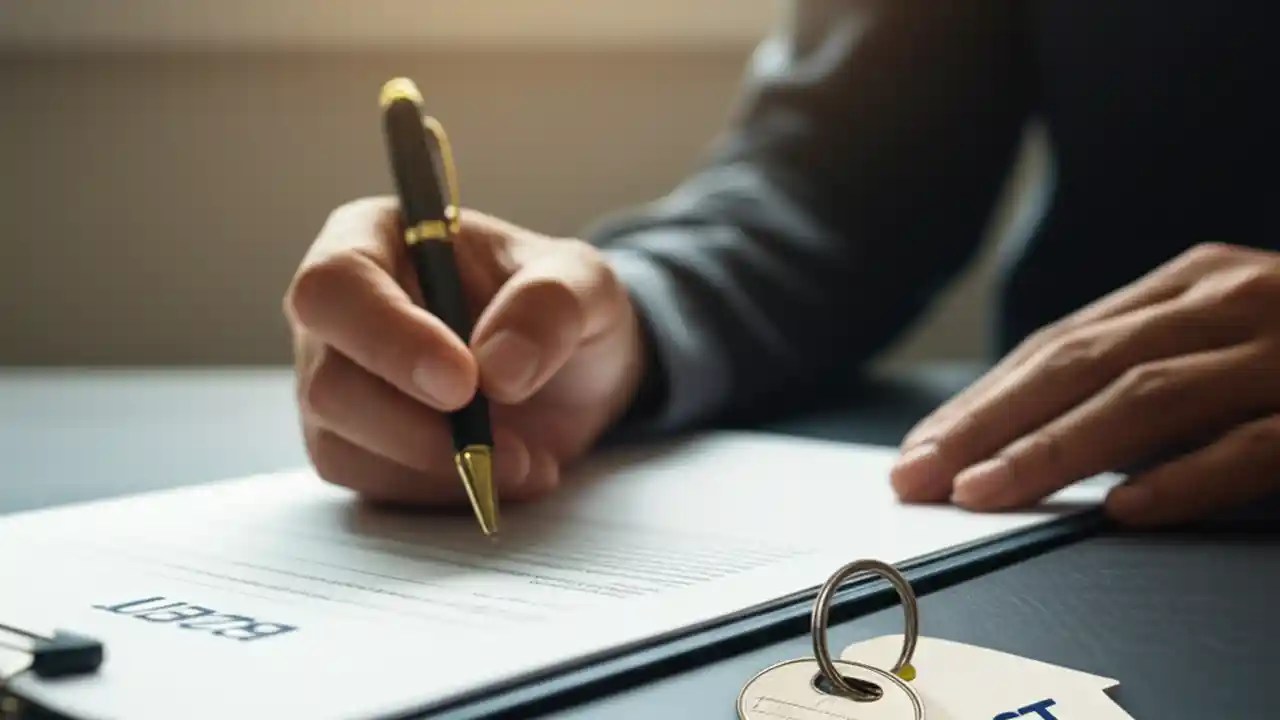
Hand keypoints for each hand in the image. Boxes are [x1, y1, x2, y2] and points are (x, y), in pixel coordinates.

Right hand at [284, 198, 646, 504]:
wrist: (572, 372)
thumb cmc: (559, 306)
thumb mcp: (584, 284)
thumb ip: (550, 306)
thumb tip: (496, 369)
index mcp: (373, 238)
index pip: (335, 286)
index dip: (389, 340)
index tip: (462, 384)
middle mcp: (336, 312)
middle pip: (331, 382)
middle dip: (422, 428)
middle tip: (511, 448)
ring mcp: (336, 382)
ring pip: (344, 444)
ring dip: (440, 468)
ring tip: (527, 462)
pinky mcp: (353, 445)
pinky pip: (372, 486)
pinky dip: (442, 491)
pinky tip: (501, 476)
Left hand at [891, 243, 1279, 525]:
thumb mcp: (1222, 338)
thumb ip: (1139, 373)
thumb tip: (1032, 439)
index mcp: (1187, 288)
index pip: (1058, 346)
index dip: (981, 402)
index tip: (919, 450)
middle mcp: (1224, 306)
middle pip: (1079, 365)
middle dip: (987, 425)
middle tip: (919, 476)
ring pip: (1145, 398)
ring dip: (1053, 449)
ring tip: (983, 493)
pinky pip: (1251, 446)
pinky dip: (1184, 477)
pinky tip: (1122, 509)